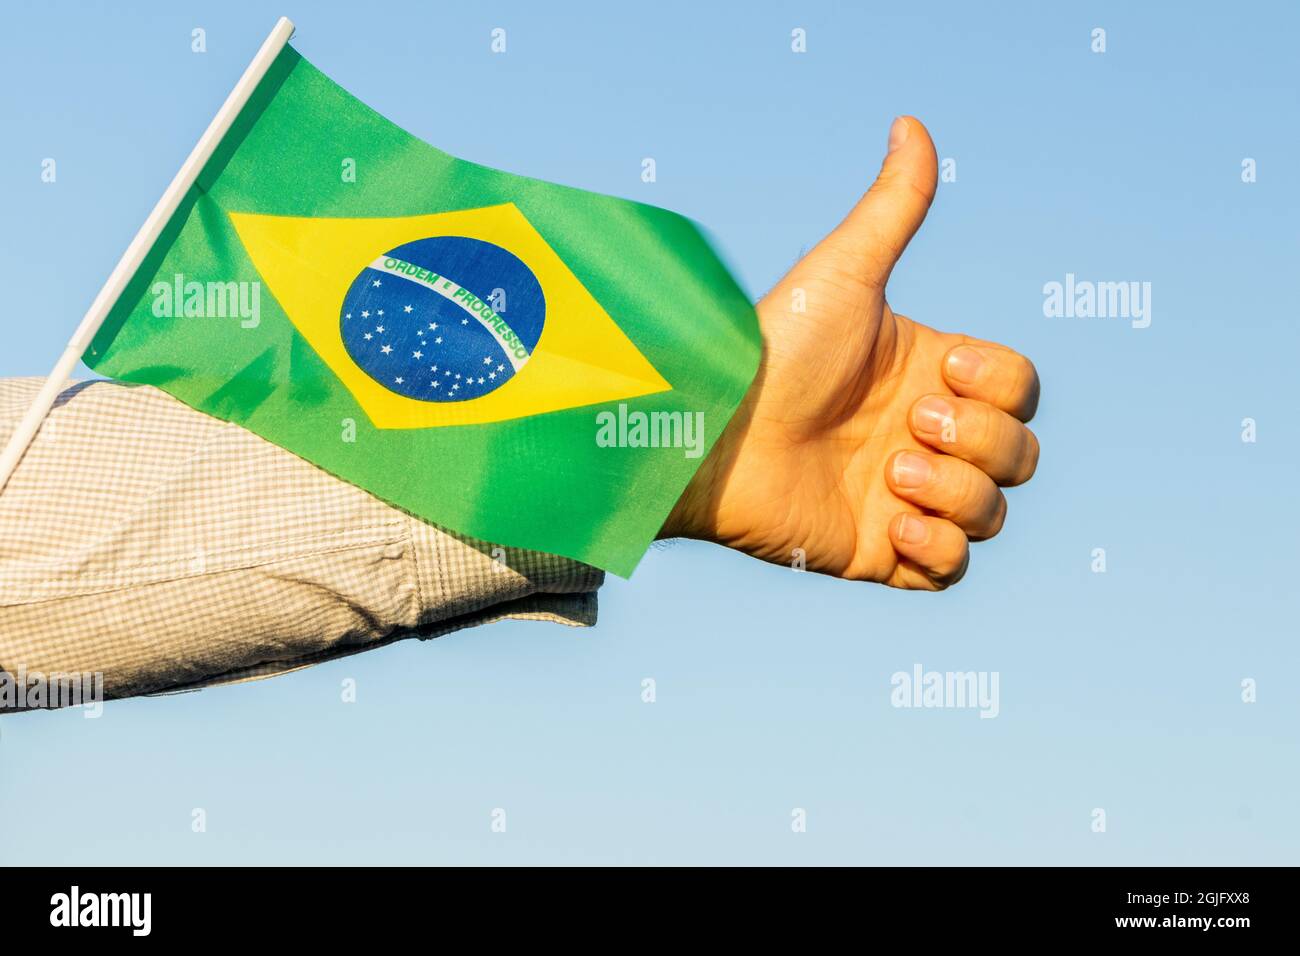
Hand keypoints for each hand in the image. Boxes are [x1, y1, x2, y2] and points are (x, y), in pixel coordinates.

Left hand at [663, 116, 1039, 588]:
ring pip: (994, 515)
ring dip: (957, 493)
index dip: (998, 386)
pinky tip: (890, 525)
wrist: (714, 431)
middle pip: (1021, 453)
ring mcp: (904, 498)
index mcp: (928, 376)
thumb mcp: (843, 274)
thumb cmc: (772, 349)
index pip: (1019, 388)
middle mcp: (924, 437)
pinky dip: (938, 552)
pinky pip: (950, 573)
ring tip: (891, 475)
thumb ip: (891, 208)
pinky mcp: (878, 553)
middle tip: (904, 426)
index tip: (936, 370)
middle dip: (981, 440)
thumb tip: (911, 122)